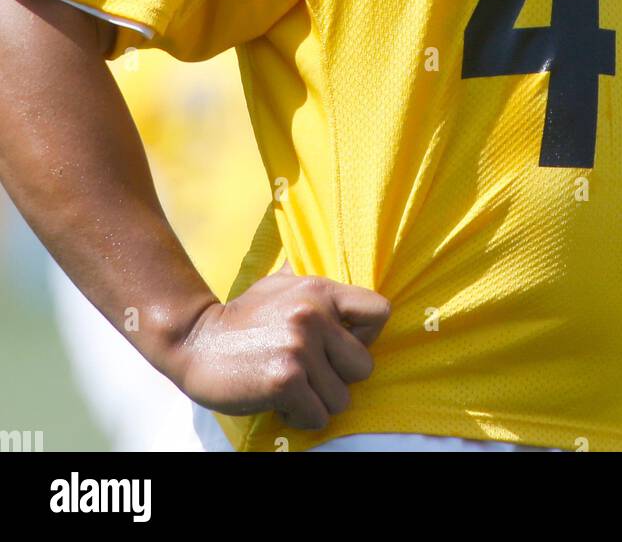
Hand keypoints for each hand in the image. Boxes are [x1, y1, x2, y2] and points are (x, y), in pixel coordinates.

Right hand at [174, 266, 391, 429]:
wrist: (194, 341)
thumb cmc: (242, 318)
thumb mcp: (278, 283)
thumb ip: (308, 278)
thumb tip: (326, 251)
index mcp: (320, 290)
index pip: (380, 311)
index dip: (367, 336)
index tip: (341, 347)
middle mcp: (315, 315)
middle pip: (363, 367)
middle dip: (337, 379)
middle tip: (308, 374)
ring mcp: (301, 347)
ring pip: (341, 398)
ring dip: (316, 402)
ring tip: (290, 387)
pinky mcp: (286, 380)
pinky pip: (317, 417)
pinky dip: (299, 417)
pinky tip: (278, 401)